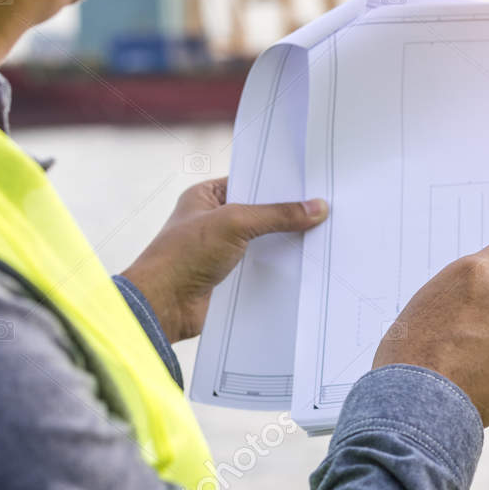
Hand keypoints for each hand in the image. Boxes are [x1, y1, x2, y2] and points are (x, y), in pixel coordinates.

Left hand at [122, 179, 327, 342]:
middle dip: (287, 216)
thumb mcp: (234, 223)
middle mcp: (214, 221)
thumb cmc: (182, 255)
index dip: (279, 185)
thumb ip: (276, 215)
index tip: (312, 186)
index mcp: (206, 197)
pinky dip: (280, 268)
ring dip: (285, 244)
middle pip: (260, 214)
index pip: (250, 183)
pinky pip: (262, 267)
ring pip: (263, 242)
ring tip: (323, 237)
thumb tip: (315, 208)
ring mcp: (222, 250)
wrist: (163, 305)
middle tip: (325, 210)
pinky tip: (305, 265)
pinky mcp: (230, 277)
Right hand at [373, 239, 488, 426]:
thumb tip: (466, 323)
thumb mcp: (423, 309)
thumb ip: (455, 306)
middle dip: (481, 329)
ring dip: (483, 359)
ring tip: (450, 375)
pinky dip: (488, 384)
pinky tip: (464, 391)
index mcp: (473, 277)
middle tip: (448, 350)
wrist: (416, 401)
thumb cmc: (407, 353)